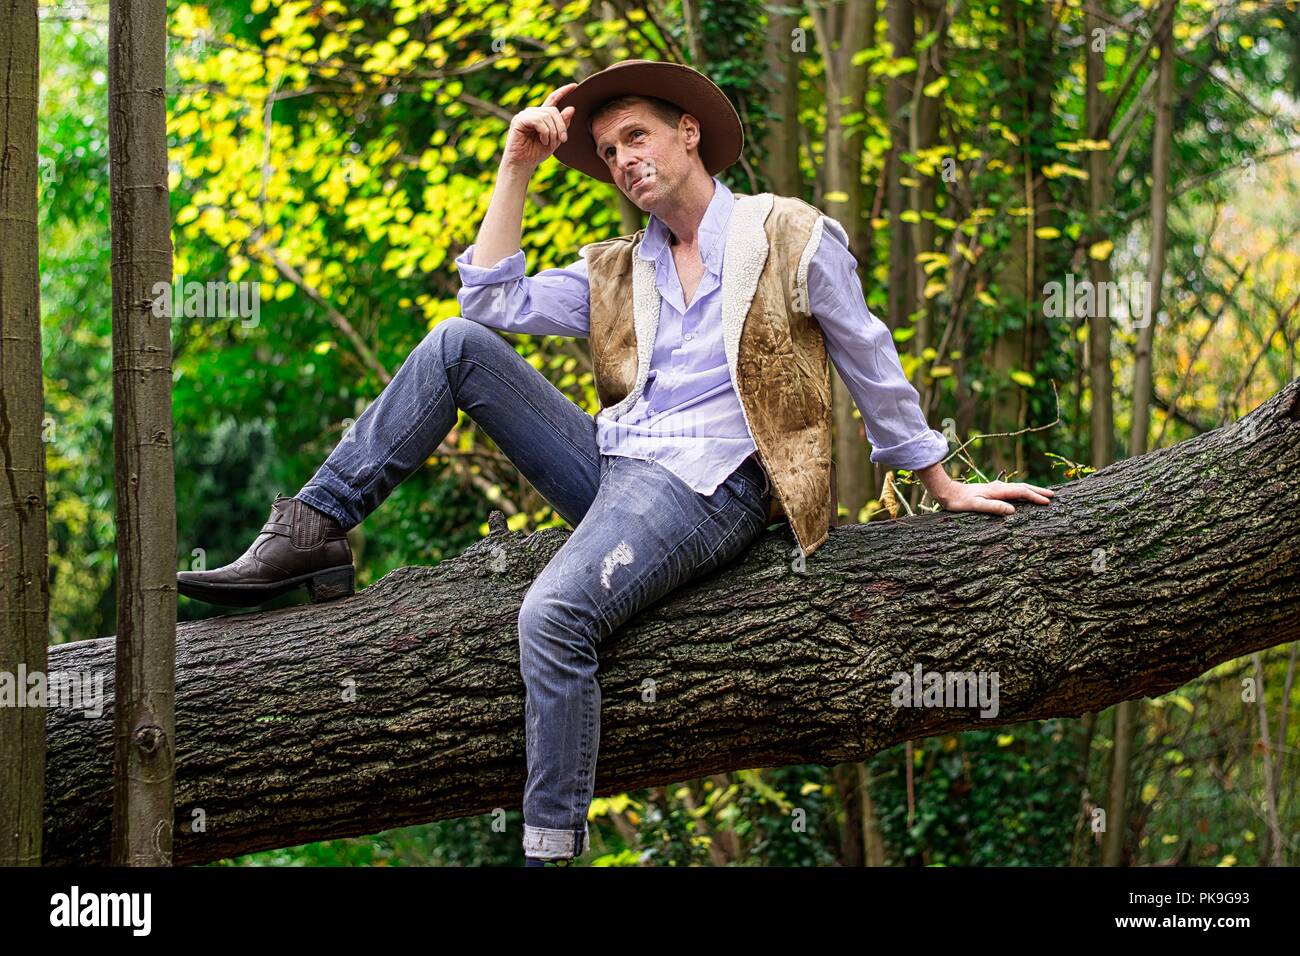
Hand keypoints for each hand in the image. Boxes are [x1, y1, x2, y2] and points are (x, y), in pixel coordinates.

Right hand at [503, 83, 577, 171]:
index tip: (574, 86)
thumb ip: (562, 125)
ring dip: (553, 132)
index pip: (553, 99)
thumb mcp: (555, 139)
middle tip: (562, 140)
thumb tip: (571, 108)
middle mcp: (532, 112)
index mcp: (541, 116)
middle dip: (561, 126)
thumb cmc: (536, 153)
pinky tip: (542, 141)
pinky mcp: (519, 120)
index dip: (563, 92)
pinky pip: (539, 121)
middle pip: (553, 110)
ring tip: (549, 143)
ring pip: (547, 116)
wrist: (522, 165)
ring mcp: (525, 115)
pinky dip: (545, 132)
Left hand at [935, 479, 1055, 514]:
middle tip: (1053, 495)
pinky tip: (1022, 495)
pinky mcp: (991, 491)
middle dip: (1038, 491)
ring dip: (1032, 490)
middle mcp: (998, 487)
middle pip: (1023, 487)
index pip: (1021, 492)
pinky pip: (1012, 490)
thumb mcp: (975, 506)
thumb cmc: (960, 502)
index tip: (1048, 502)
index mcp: (997, 491)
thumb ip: (993, 507)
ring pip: (1018, 488)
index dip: (1035, 497)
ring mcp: (995, 488)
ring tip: (1043, 493)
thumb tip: (1013, 511)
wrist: (947, 492)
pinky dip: (1022, 491)